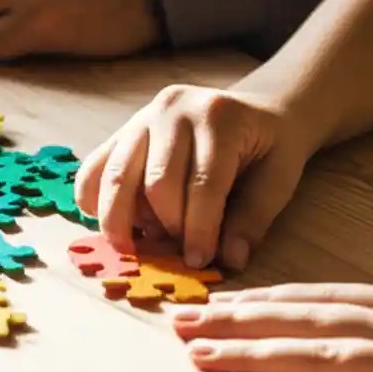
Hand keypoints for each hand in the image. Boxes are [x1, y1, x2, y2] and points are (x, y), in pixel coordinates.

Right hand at [75, 85, 313, 269]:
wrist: (254, 111)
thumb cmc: (268, 147)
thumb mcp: (278, 178)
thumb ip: (253, 218)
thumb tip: (231, 259)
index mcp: (219, 117)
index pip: (203, 183)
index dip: (199, 230)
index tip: (199, 262)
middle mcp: (174, 109)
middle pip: (156, 181)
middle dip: (166, 226)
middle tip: (175, 253)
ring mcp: (142, 117)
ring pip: (116, 175)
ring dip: (119, 221)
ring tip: (131, 249)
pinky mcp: (123, 131)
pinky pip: (94, 168)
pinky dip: (94, 201)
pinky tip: (114, 222)